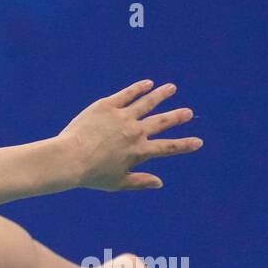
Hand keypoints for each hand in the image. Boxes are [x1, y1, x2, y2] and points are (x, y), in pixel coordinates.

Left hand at [57, 80, 201, 190]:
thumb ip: (139, 182)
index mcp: (139, 151)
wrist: (69, 158)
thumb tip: (160, 183)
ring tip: (171, 88)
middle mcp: (135, 132)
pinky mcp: (107, 106)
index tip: (198, 142)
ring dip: (162, 94)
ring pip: (148, 102)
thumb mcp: (117, 183)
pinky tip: (148, 83)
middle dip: (177, 117)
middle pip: (162, 121)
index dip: (184, 145)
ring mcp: (122, 117)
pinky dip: (139, 88)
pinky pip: (127, 94)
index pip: (168, 147)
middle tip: (188, 112)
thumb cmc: (91, 174)